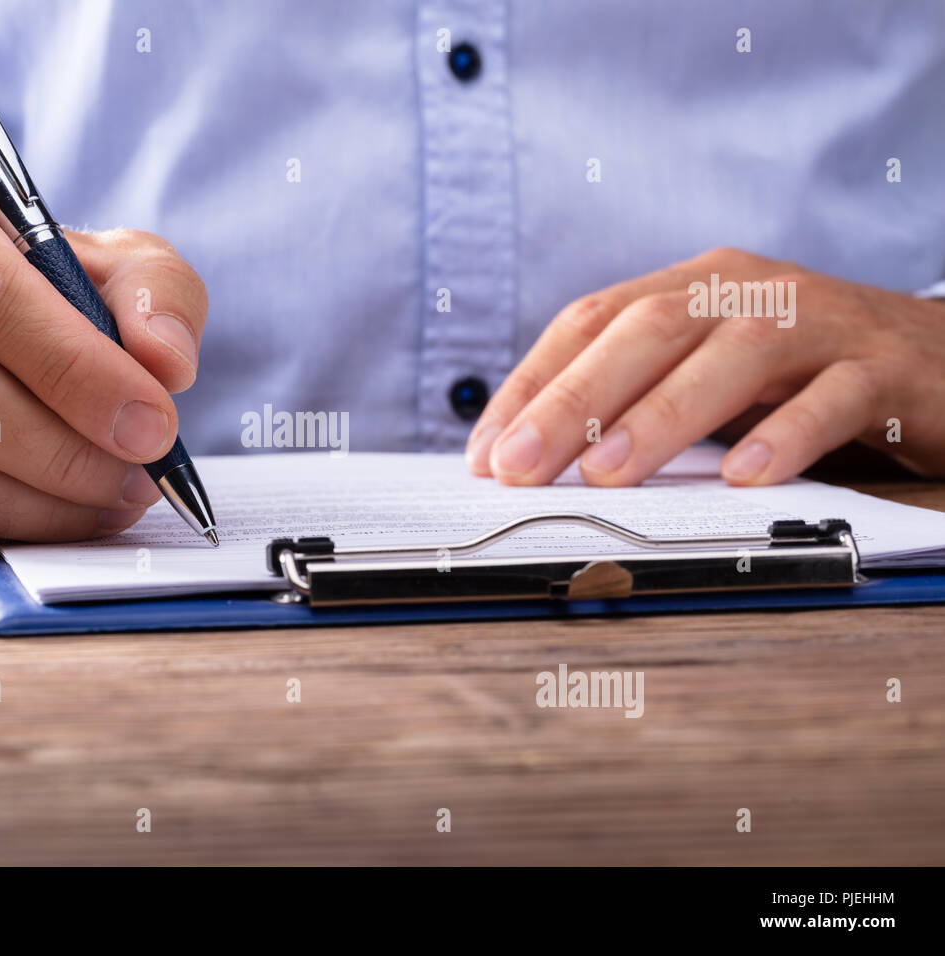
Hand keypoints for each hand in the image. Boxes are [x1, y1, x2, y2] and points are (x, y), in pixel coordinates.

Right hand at [0, 169, 206, 551]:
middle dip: (62, 449)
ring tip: (113, 498)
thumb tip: (165, 362)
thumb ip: (155, 294)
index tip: (153, 423)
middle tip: (142, 473)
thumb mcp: (112, 265)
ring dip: (34, 503)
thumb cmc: (39, 294)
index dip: (74, 369)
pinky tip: (60, 517)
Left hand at [466, 247, 944, 485]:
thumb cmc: (802, 374)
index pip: (592, 321)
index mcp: (694, 286)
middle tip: (517, 469)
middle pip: (647, 331)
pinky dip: (787, 434)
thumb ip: (636, 398)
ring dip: (661, 417)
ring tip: (606, 475)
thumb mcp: (707, 375)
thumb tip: (529, 456)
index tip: (485, 454)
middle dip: (572, 401)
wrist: (940, 359)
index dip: (532, 385)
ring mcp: (820, 322)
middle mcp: (748, 290)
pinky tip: (745, 478)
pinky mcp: (886, 367)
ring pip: (732, 354)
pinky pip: (834, 396)